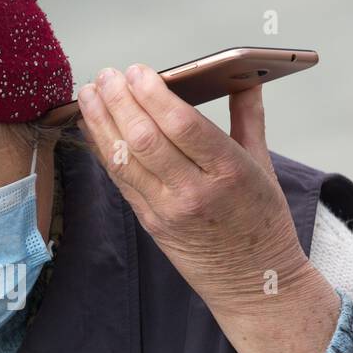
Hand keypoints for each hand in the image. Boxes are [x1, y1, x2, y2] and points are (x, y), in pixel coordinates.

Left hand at [76, 64, 340, 352]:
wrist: (254, 282)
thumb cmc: (263, 222)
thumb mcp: (264, 166)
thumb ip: (249, 117)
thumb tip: (244, 74)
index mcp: (230, 171)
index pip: (183, 125)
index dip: (153, 94)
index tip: (136, 70)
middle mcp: (195, 192)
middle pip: (146, 139)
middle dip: (119, 102)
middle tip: (105, 76)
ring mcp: (169, 212)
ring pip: (125, 160)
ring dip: (101, 123)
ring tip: (88, 94)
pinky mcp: (151, 225)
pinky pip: (121, 182)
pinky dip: (103, 151)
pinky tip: (94, 128)